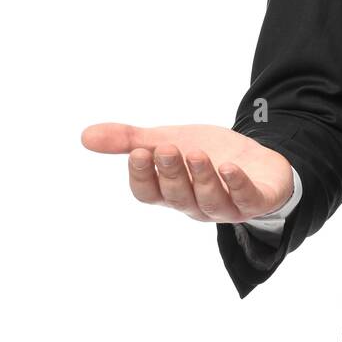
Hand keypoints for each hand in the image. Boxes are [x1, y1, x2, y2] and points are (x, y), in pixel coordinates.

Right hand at [81, 122, 293, 223]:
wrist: (257, 161)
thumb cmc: (207, 155)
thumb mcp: (168, 141)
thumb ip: (131, 140)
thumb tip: (84, 136)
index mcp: (171, 193)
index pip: (148, 194)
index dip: (141, 176)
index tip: (137, 151)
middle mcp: (195, 204)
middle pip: (177, 195)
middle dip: (170, 172)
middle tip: (165, 148)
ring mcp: (227, 206)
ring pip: (209, 200)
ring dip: (201, 178)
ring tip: (195, 154)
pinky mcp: (256, 200)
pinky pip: (246, 198)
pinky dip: (237, 185)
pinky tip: (229, 168)